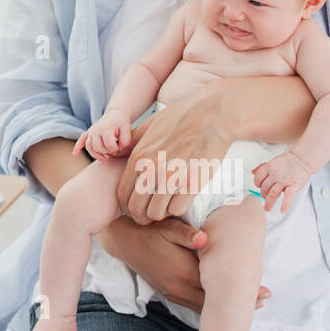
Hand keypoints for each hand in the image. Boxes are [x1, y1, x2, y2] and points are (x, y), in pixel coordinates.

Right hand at [73, 110, 133, 161]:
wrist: (116, 114)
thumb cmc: (122, 123)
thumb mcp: (127, 131)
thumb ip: (125, 142)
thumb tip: (116, 151)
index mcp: (106, 129)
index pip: (110, 146)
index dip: (117, 149)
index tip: (121, 146)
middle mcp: (96, 130)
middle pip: (99, 148)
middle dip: (108, 152)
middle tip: (115, 150)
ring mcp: (91, 131)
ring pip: (90, 147)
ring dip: (97, 154)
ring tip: (106, 157)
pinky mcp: (89, 132)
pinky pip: (81, 140)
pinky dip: (77, 147)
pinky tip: (74, 154)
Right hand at [101, 217, 270, 313]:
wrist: (124, 241)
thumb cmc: (149, 229)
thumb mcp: (166, 226)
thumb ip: (185, 233)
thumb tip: (204, 238)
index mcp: (182, 270)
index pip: (218, 285)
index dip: (240, 288)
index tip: (262, 288)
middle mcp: (179, 286)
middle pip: (215, 300)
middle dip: (239, 300)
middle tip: (264, 297)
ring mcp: (174, 292)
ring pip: (206, 305)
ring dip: (226, 304)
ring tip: (251, 301)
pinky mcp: (170, 292)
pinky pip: (195, 303)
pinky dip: (212, 303)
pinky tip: (223, 299)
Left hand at [116, 81, 238, 224]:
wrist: (214, 114)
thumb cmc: (182, 117)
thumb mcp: (149, 125)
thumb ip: (132, 143)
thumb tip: (115, 154)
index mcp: (139, 156)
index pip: (122, 195)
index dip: (127, 206)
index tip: (136, 207)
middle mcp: (152, 168)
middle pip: (136, 209)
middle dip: (142, 216)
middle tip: (150, 214)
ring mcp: (172, 176)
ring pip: (156, 213)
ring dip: (161, 214)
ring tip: (166, 207)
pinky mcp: (193, 182)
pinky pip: (178, 209)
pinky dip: (178, 209)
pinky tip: (182, 199)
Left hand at [252, 150, 311, 213]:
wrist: (301, 159)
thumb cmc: (287, 162)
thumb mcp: (272, 162)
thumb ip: (262, 167)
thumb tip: (253, 171)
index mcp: (268, 168)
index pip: (257, 178)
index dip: (257, 184)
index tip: (259, 187)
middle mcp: (275, 174)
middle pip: (264, 188)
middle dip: (263, 194)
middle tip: (264, 198)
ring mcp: (284, 180)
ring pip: (273, 194)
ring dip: (269, 203)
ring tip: (267, 208)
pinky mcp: (293, 185)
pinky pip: (288, 196)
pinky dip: (285, 204)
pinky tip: (282, 210)